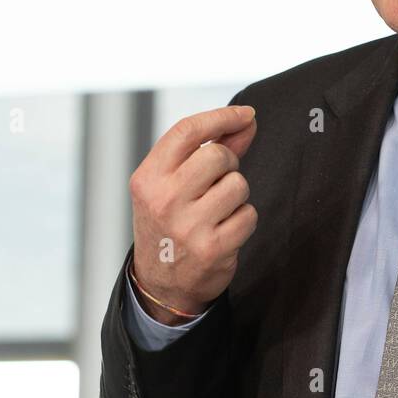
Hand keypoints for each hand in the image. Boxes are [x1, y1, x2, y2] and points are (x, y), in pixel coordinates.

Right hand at [128, 105, 259, 324]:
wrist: (161, 283)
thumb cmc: (169, 222)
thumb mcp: (173, 183)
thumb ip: (210, 148)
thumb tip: (247, 121)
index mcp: (148, 178)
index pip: (187, 131)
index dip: (222, 116)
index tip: (246, 114)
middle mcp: (163, 200)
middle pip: (218, 155)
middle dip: (228, 164)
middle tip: (216, 183)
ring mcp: (187, 226)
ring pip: (238, 184)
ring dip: (236, 195)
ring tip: (217, 211)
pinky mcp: (212, 249)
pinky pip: (249, 214)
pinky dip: (243, 220)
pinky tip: (224, 230)